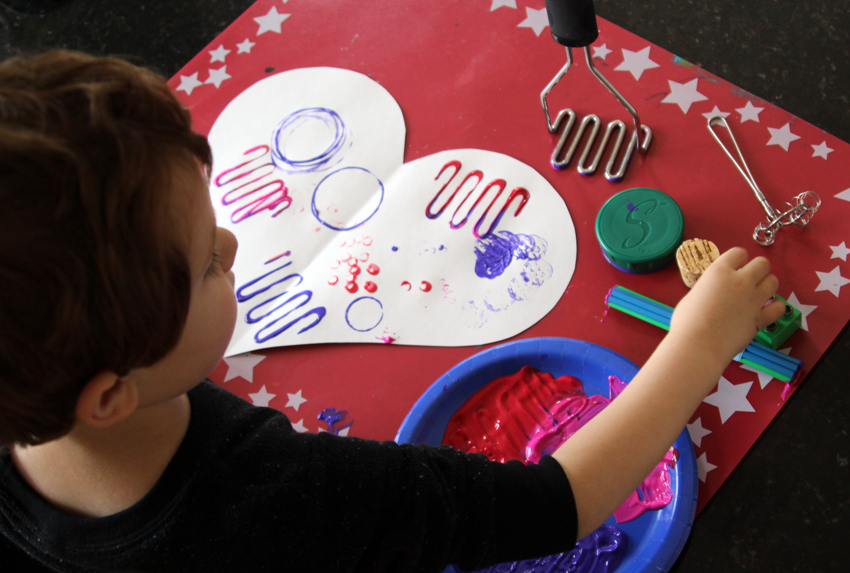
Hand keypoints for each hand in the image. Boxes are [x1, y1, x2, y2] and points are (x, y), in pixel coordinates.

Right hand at [669, 247, 784, 363]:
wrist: (698, 345)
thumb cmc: (686, 322)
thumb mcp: (693, 295)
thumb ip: (709, 288)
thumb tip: (714, 292)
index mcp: (719, 271)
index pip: (739, 253)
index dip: (738, 259)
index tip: (735, 267)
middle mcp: (740, 281)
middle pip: (762, 263)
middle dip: (758, 269)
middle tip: (749, 280)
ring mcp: (753, 299)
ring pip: (773, 281)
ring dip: (767, 285)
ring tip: (758, 293)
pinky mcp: (761, 318)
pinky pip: (778, 307)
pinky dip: (774, 307)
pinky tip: (766, 310)